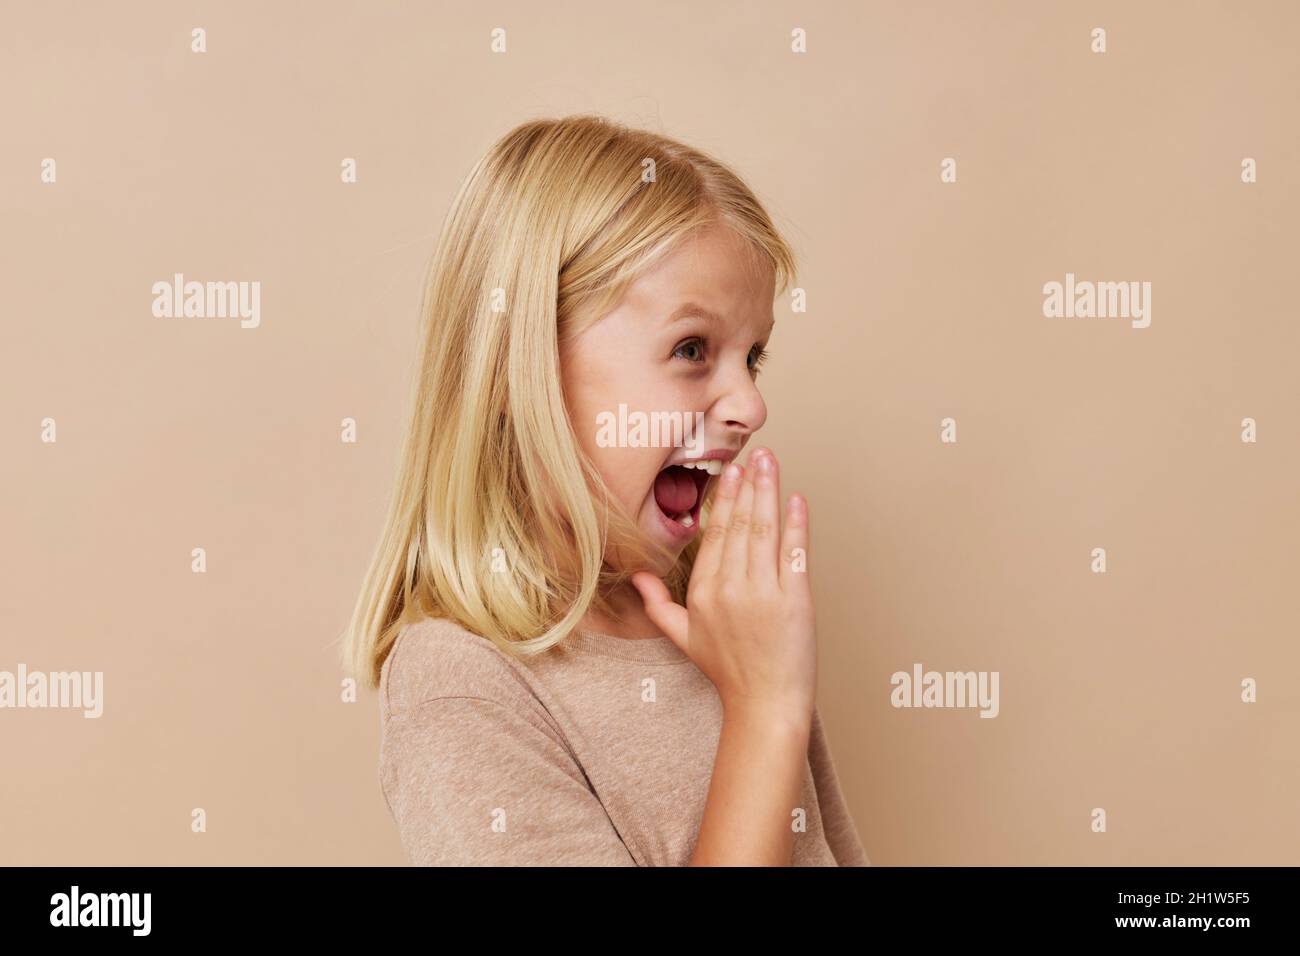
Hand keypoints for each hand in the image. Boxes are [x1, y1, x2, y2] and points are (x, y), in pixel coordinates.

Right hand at [631, 447, 816, 718]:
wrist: (764, 704)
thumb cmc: (727, 672)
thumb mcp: (683, 638)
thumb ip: (658, 604)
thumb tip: (636, 577)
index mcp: (704, 592)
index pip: (715, 535)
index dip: (725, 500)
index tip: (731, 473)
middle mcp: (731, 589)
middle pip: (740, 525)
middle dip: (748, 485)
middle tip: (755, 455)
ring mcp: (764, 593)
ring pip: (765, 532)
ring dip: (769, 493)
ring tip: (773, 464)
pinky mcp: (795, 601)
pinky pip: (794, 554)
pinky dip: (797, 524)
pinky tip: (797, 500)